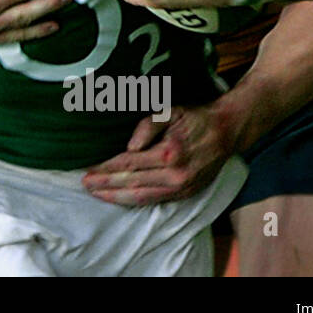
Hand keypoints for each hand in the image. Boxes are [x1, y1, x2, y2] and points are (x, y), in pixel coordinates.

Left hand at [82, 104, 236, 205]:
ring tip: (97, 194)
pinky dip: (135, 201)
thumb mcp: (171, 111)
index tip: (88, 170)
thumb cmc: (195, 118)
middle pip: (131, 182)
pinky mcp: (185, 194)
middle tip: (85, 185)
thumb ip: (149, 126)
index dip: (106, 168)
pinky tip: (120, 199)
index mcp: (169, 153)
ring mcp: (181, 188)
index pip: (129, 164)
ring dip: (116, 197)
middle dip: (106, 185)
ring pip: (142, 196)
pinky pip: (155, 201)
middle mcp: (174, 175)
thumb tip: (130, 146)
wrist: (227, 132)